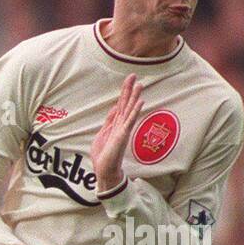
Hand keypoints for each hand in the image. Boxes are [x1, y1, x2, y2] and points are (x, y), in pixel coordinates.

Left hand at [90, 73, 143, 192]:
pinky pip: (130, 121)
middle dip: (129, 89)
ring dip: (135, 97)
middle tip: (134, 75)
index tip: (128, 79)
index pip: (121, 104)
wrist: (104, 170)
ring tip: (140, 84)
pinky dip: (135, 111)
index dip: (124, 92)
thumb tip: (114, 108)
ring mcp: (123, 129)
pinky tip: (140, 102)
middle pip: (126, 103)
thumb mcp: (102, 134)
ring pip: (130, 110)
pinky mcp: (123, 135)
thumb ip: (109, 121)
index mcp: (115, 124)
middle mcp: (121, 125)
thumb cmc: (103, 155)